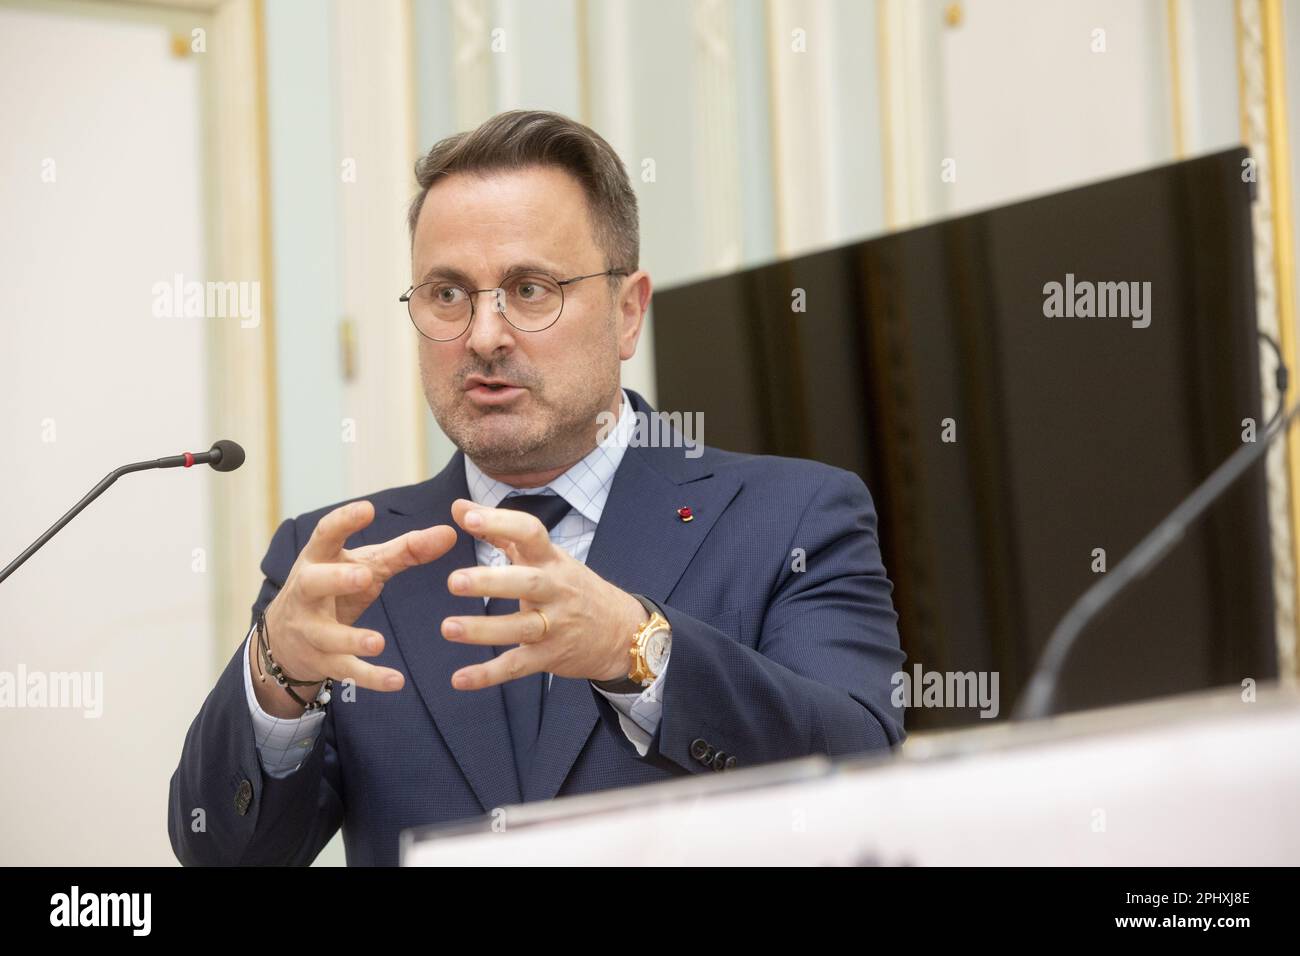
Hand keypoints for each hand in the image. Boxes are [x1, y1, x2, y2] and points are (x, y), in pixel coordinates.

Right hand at [258, 500, 456, 710]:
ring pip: (326, 635)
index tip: (366, 509)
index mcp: (319, 559)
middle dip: (336, 579)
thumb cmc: (336, 588)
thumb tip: (450, 532)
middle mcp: (307, 592)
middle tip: (364, 575)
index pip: (325, 535)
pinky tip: (396, 681)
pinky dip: (369, 677)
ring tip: (377, 642)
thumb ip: (406, 550)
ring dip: (351, 639)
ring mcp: (310, 629)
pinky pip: (345, 671)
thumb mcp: (366, 565)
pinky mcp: (321, 661)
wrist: (287, 640)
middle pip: (313, 582)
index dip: (343, 522)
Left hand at [440, 498, 647, 689]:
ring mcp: (555, 625)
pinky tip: (459, 679)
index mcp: (552, 560)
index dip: (500, 523)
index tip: (466, 517)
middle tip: (453, 581)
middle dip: (491, 582)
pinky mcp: (550, 657)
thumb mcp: (545, 556)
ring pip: (520, 628)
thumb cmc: (571, 586)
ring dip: (484, 630)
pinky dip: (489, 674)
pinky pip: (518, 666)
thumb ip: (499, 531)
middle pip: (526, 582)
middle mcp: (556, 590)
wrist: (620, 631)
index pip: (530, 533)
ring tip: (448, 627)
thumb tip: (458, 507)